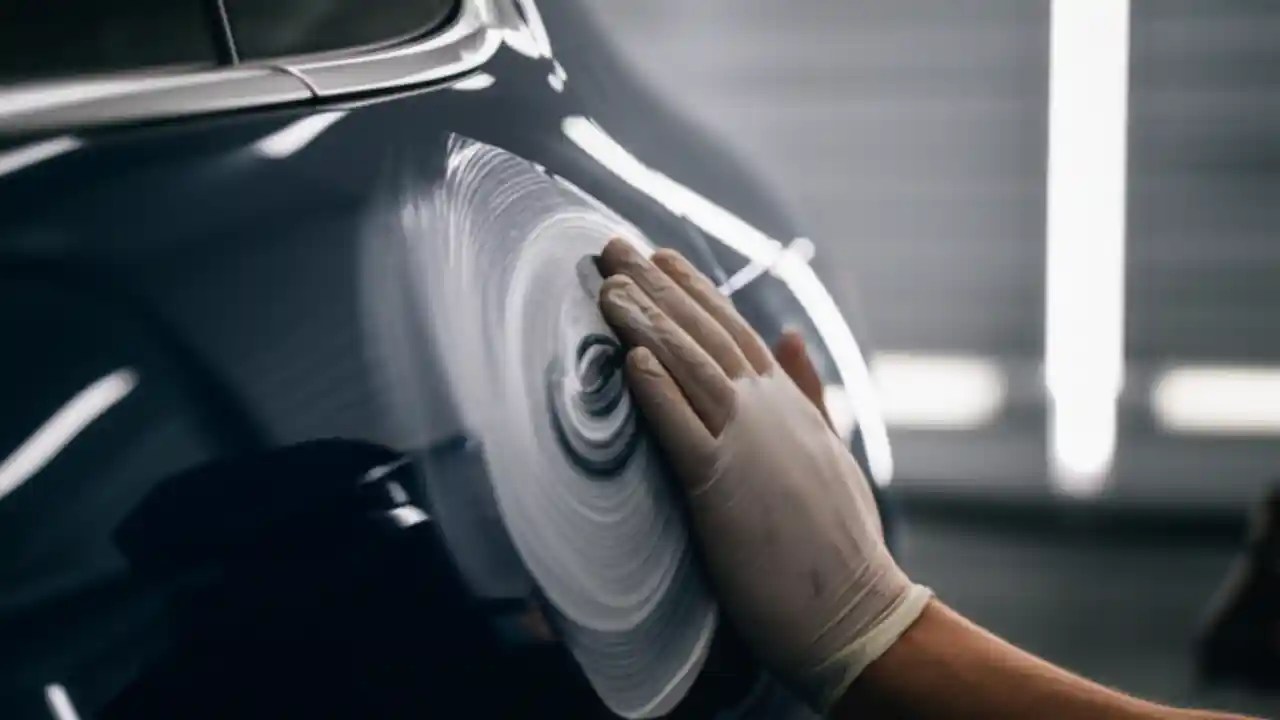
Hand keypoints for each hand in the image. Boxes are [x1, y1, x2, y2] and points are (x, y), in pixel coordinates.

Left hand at [596, 238, 930, 710]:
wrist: (858, 613)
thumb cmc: (837, 542)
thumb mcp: (828, 450)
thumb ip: (808, 390)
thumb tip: (792, 336)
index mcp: (785, 404)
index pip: (732, 330)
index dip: (690, 288)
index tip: (656, 254)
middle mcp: (766, 412)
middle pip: (703, 333)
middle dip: (655, 285)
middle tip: (612, 243)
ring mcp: (747, 446)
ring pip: (690, 368)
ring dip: (646, 323)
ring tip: (608, 285)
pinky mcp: (723, 489)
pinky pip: (684, 431)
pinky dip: (657, 391)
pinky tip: (629, 359)